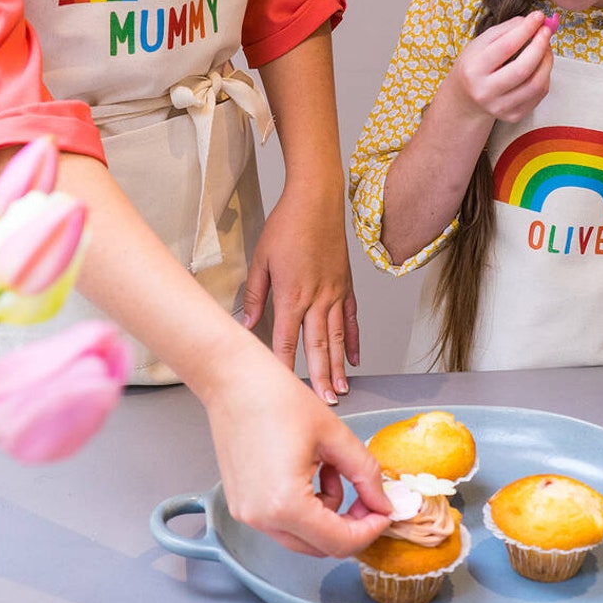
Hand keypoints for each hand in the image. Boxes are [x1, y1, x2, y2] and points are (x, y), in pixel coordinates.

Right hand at [203, 352, 390, 555]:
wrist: (234, 380)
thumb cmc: (276, 398)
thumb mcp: (334, 435)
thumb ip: (365, 474)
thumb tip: (382, 503)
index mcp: (285, 505)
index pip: (339, 542)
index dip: (369, 530)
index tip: (383, 513)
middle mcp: (261, 518)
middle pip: (319, 546)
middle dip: (349, 523)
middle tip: (366, 495)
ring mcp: (247, 513)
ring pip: (301, 535)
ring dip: (326, 512)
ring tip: (330, 470)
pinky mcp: (241, 503)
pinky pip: (282, 520)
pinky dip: (303, 505)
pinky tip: (309, 471)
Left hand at [243, 187, 358, 404]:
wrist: (316, 200)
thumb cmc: (287, 225)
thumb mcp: (261, 259)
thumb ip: (255, 294)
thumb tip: (248, 322)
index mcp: (292, 294)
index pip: (287, 340)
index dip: (286, 367)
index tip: (286, 389)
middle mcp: (316, 298)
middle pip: (318, 346)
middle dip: (320, 377)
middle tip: (325, 402)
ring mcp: (334, 292)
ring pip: (337, 337)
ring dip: (338, 366)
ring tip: (340, 390)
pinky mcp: (345, 285)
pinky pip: (351, 319)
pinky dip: (353, 340)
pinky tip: (354, 359)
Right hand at [447, 12, 553, 124]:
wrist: (466, 98)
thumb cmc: (476, 65)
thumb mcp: (482, 43)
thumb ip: (507, 29)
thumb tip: (536, 21)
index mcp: (474, 70)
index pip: (505, 47)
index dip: (526, 30)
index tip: (539, 17)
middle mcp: (485, 92)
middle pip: (523, 69)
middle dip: (540, 46)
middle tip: (546, 31)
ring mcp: (499, 107)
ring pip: (536, 84)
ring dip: (547, 61)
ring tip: (546, 48)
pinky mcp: (513, 116)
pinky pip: (539, 95)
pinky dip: (544, 76)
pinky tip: (539, 66)